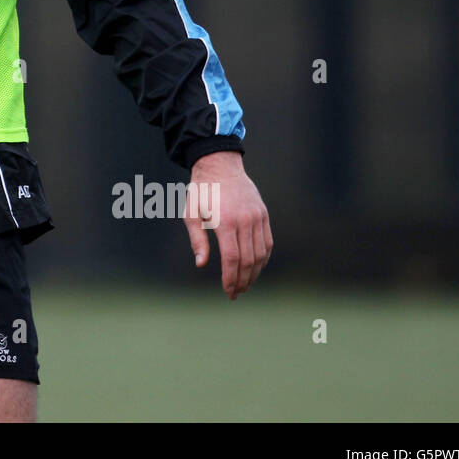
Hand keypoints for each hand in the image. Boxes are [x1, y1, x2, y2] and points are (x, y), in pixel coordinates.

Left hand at [183, 151, 271, 299]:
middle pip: (248, 260)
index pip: (232, 259)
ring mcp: (257, 217)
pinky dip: (264, 259)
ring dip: (255, 273)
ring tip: (245, 285)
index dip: (230, 278)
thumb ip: (197, 240)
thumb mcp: (191, 214)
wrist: (220, 165)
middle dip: (242, 281)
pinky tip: (256, 268)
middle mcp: (244, 220)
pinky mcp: (263, 215)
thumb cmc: (201, 191)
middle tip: (236, 293)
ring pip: (261, 254)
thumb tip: (201, 265)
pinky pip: (268, 242)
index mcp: (225, 221)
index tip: (228, 291)